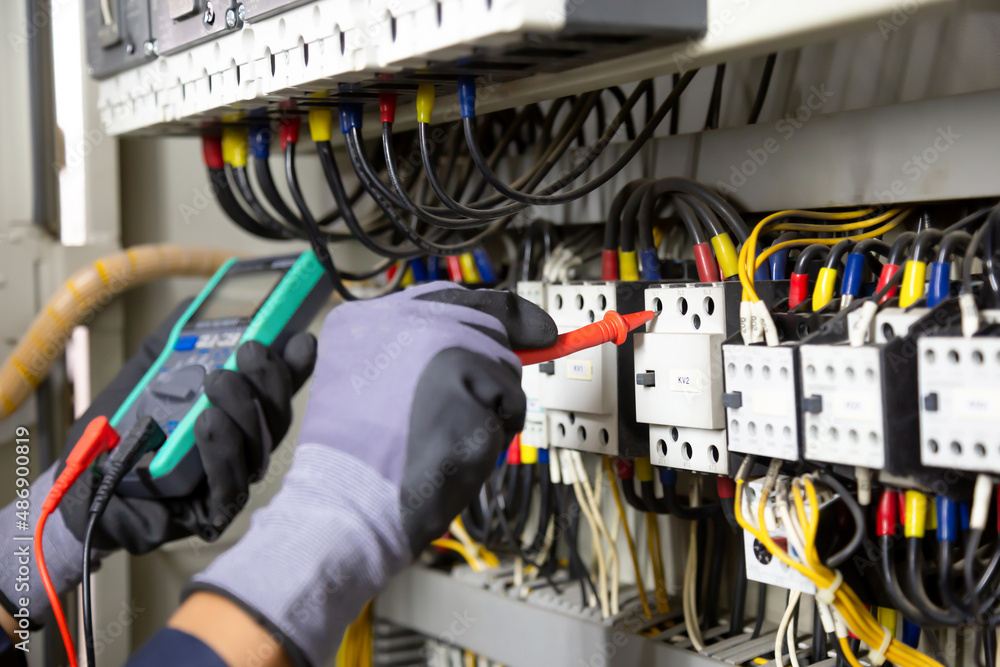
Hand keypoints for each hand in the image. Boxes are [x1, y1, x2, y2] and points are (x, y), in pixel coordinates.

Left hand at [0, 299, 315, 625]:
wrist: (79, 482)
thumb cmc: (117, 429)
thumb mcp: (147, 371)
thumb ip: (176, 340)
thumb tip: (203, 306)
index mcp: (237, 412)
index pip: (276, 388)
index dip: (295, 366)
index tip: (300, 338)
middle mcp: (242, 446)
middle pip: (277, 416)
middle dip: (269, 381)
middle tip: (251, 351)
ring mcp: (230, 479)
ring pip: (259, 447)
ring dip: (243, 410)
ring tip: (218, 381)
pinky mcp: (212, 511)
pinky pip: (231, 484)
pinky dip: (222, 450)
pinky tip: (207, 422)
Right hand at [188, 283, 556, 665]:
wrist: (349, 505)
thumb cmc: (362, 463)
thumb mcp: (371, 386)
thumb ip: (419, 355)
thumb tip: (500, 338)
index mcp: (364, 319)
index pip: (447, 296)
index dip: (497, 313)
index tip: (533, 327)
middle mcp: (398, 316)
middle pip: (485, 323)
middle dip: (495, 369)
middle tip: (487, 407)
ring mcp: (434, 341)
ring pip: (502, 364)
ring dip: (490, 407)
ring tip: (444, 437)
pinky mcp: (465, 373)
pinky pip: (510, 401)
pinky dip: (497, 431)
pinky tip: (457, 448)